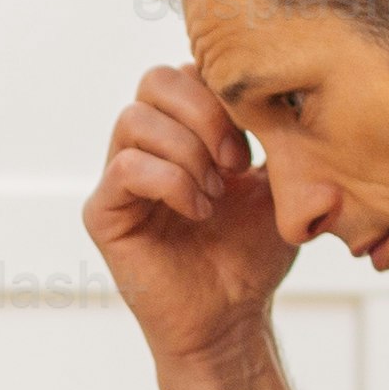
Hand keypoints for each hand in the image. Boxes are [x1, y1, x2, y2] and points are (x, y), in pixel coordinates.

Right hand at [86, 64, 304, 367]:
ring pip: (135, 119)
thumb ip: (270, 133)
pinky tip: (199, 211)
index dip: (223, 94)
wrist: (233, 318)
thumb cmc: (252, 254)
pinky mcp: (104, 212)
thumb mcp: (275, 183)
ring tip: (216, 193)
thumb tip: (284, 88)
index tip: (257, 142)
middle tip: (236, 162)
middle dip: (204, 113)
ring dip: (188, 152)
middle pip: (155, 80)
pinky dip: (171, 182)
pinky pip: (126, 167)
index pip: (187, 71)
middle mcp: (144, 146)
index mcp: (181, 131)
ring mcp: (119, 178)